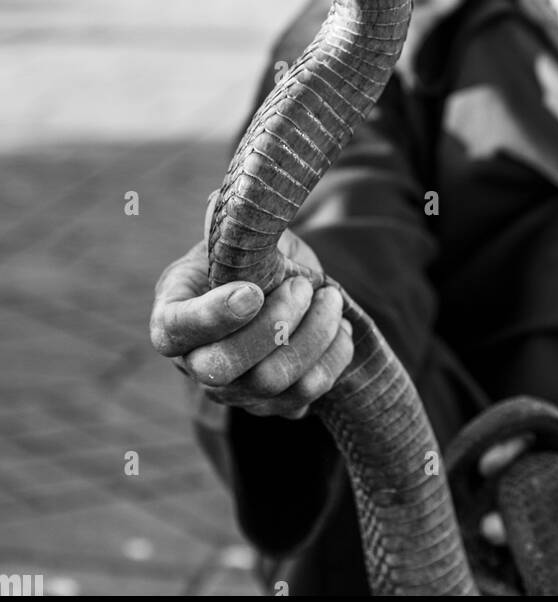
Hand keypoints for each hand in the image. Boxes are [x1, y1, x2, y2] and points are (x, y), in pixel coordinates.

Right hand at [149, 225, 352, 420]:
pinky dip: (332, 356)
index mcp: (173, 312)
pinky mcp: (273, 405)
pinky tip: (339, 325)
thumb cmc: (254, 257)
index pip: (173, 331)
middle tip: (304, 286)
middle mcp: (195, 361)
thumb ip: (235, 223)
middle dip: (274, 324)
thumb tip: (228, 196)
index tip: (253, 292)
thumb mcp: (241, 235)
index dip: (211, 317)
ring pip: (270, 382)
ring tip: (330, 297)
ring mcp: (233, 391)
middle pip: (221, 369)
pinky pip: (305, 395)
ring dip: (313, 335)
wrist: (288, 288)